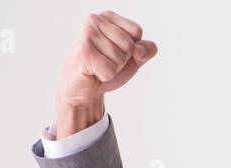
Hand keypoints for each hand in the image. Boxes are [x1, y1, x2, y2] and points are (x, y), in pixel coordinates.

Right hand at [56, 12, 156, 133]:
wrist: (85, 87)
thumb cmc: (107, 67)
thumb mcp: (134, 57)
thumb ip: (147, 50)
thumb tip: (139, 51)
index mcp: (107, 16)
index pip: (137, 31)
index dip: (132, 48)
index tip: (115, 52)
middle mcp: (95, 20)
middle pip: (129, 45)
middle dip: (122, 60)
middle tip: (105, 61)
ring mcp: (87, 35)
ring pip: (120, 58)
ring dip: (113, 69)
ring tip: (98, 66)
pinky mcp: (83, 52)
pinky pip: (109, 70)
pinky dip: (105, 76)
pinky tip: (93, 72)